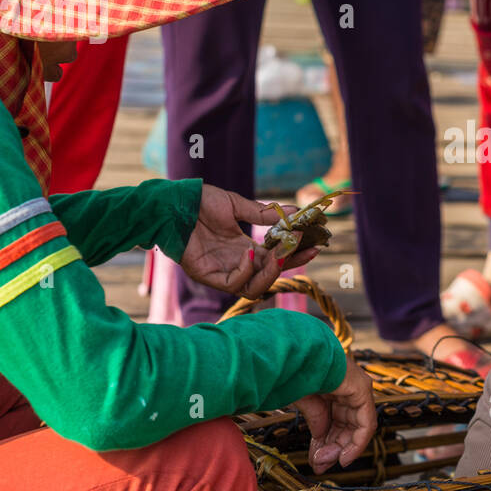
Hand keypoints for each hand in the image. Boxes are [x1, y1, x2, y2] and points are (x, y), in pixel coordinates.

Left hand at [179, 185, 319, 298]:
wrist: (175, 202)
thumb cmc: (201, 202)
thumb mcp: (237, 206)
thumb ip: (264, 214)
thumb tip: (295, 213)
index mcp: (245, 249)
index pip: (276, 259)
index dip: (295, 255)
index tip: (315, 245)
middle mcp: (236, 263)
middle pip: (269, 277)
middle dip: (288, 265)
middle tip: (302, 249)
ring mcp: (222, 272)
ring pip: (254, 288)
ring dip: (269, 273)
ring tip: (277, 254)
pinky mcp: (207, 276)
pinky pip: (233, 284)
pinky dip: (246, 271)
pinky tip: (250, 253)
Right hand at [292, 353, 375, 472]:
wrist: (294, 355)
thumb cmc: (295, 372)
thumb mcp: (306, 404)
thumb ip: (318, 423)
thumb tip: (321, 445)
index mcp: (332, 388)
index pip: (335, 421)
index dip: (326, 444)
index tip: (317, 461)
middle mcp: (347, 388)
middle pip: (346, 427)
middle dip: (333, 449)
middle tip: (320, 465)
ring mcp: (357, 388)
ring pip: (357, 428)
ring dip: (342, 448)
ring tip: (325, 462)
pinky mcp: (362, 389)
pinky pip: (366, 424)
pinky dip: (357, 442)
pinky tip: (345, 456)